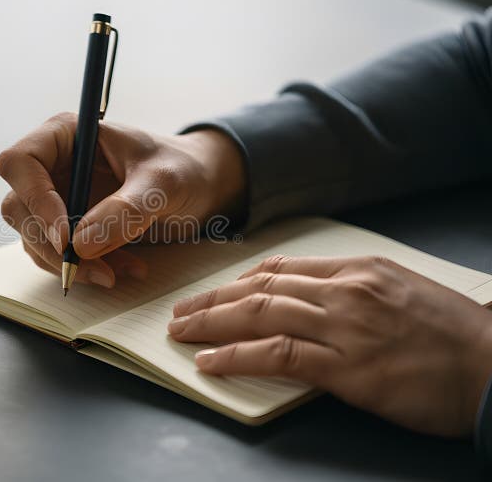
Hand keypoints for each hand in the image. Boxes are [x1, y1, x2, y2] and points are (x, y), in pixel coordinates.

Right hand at [0, 112, 245, 287]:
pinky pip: (57, 256)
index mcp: (66, 135)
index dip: (34, 199)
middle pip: (19, 207)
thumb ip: (126, 209)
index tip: (65, 236)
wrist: (197, 186)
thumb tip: (80, 244)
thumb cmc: (181, 168)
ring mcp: (56, 197)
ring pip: (34, 238)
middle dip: (51, 245)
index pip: (19, 162)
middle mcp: (52, 165)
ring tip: (121, 271)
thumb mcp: (163, 183)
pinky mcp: (66, 227)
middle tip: (93, 267)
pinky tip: (122, 269)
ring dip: (71, 264)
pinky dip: (85, 269)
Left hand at [168, 255, 491, 436]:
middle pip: (260, 288)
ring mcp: (345, 327)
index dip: (240, 281)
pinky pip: (277, 355)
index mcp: (359, 270)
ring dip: (211, 322)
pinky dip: (236, 355)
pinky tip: (210, 360)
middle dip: (213, 299)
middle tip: (181, 309)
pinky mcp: (347, 367)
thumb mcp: (403, 293)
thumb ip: (355, 290)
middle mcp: (346, 291)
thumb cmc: (455, 336)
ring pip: (259, 314)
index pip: (283, 268)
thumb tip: (312, 298)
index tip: (218, 291)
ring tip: (181, 331)